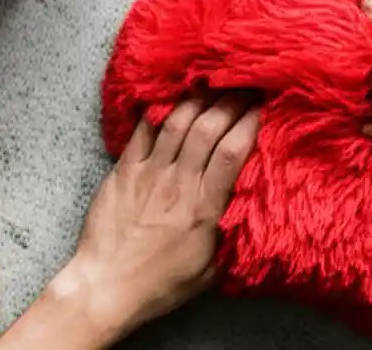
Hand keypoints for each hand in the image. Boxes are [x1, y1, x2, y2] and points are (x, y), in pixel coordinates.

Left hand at [19, 93, 260, 346]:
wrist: (106, 288)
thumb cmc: (162, 283)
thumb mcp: (213, 268)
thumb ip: (235, 234)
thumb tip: (256, 206)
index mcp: (205, 208)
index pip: (234, 150)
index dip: (251, 121)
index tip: (265, 106)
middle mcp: (178, 184)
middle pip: (208, 126)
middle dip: (231, 100)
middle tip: (245, 86)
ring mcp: (148, 173)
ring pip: (177, 120)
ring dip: (199, 97)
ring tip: (215, 83)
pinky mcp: (123, 171)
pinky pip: (142, 129)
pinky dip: (159, 108)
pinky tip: (172, 94)